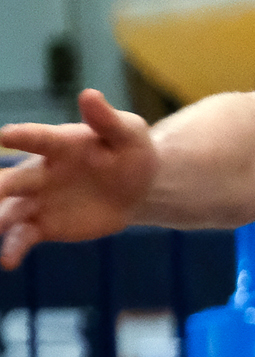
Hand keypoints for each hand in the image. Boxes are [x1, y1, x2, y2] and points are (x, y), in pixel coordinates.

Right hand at [0, 90, 157, 268]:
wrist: (139, 188)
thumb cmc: (131, 152)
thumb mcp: (129, 134)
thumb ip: (107, 119)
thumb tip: (89, 94)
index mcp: (60, 144)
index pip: (37, 139)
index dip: (21, 137)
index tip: (3, 136)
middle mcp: (41, 171)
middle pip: (12, 179)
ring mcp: (40, 199)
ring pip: (10, 210)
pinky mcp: (44, 224)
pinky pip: (23, 236)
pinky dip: (13, 248)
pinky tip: (8, 262)